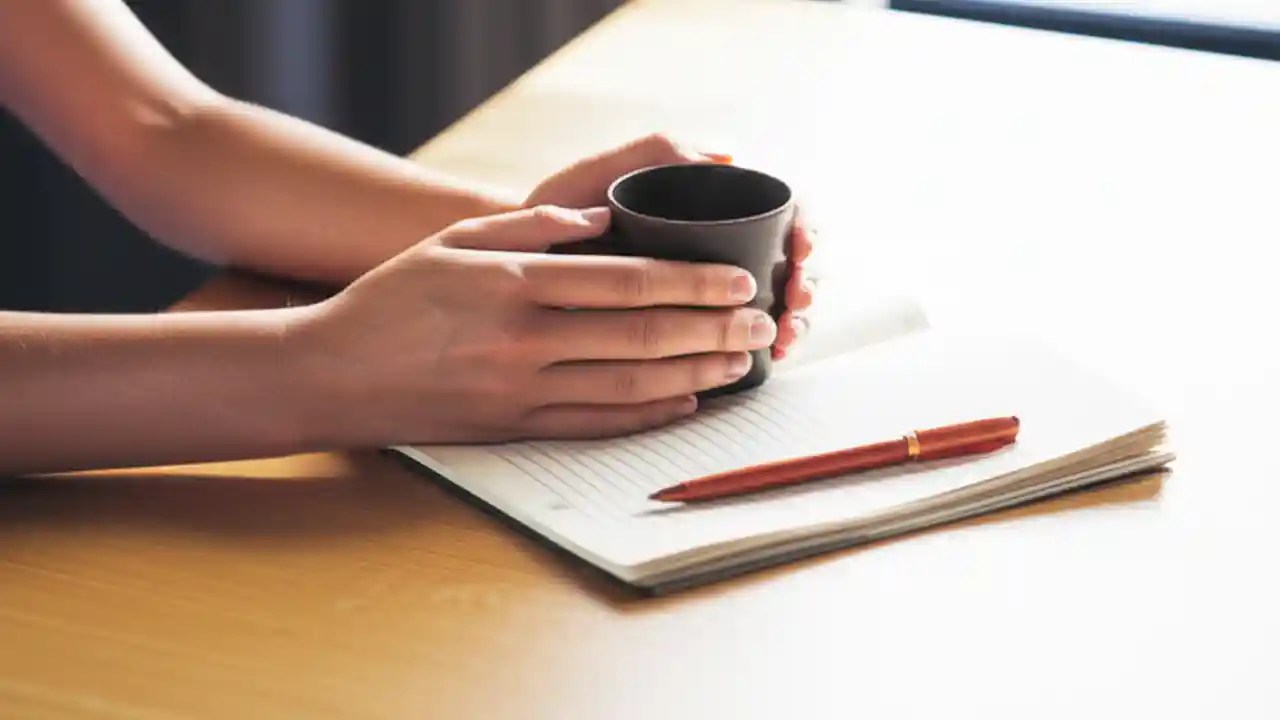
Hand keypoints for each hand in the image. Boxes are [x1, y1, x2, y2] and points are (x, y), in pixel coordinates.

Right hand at [290, 205, 778, 444]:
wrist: (330, 373)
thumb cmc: (391, 298)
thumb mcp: (453, 241)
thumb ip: (530, 223)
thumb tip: (602, 223)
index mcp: (513, 284)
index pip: (625, 283)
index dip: (690, 283)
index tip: (736, 281)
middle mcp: (523, 341)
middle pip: (641, 336)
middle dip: (712, 330)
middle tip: (761, 324)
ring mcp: (519, 392)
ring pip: (629, 386)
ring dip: (694, 375)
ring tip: (740, 363)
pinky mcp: (511, 430)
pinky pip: (594, 426)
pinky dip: (646, 417)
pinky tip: (685, 404)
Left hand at [526, 132, 815, 358]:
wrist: (516, 265)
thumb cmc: (559, 210)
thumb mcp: (602, 173)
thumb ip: (656, 151)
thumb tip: (728, 155)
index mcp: (708, 205)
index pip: (782, 210)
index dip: (803, 229)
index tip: (801, 249)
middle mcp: (719, 247)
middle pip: (790, 263)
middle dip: (803, 283)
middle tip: (795, 301)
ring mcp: (709, 292)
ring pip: (777, 305)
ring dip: (794, 320)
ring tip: (784, 336)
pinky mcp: (695, 331)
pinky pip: (744, 341)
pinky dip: (767, 350)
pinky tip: (771, 359)